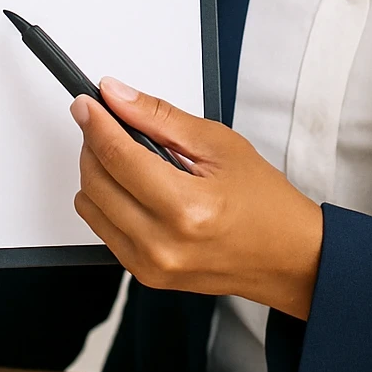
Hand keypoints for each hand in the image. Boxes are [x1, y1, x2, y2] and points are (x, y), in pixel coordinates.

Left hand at [72, 79, 322, 320]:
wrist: (286, 257)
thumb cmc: (263, 201)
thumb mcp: (219, 144)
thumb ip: (160, 117)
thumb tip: (117, 95)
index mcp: (185, 208)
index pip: (118, 156)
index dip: (95, 122)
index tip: (85, 102)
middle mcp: (162, 244)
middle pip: (95, 182)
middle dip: (93, 143)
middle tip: (107, 121)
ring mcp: (150, 266)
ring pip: (90, 207)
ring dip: (97, 172)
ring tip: (127, 154)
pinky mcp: (145, 276)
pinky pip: (103, 230)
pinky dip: (108, 200)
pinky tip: (134, 186)